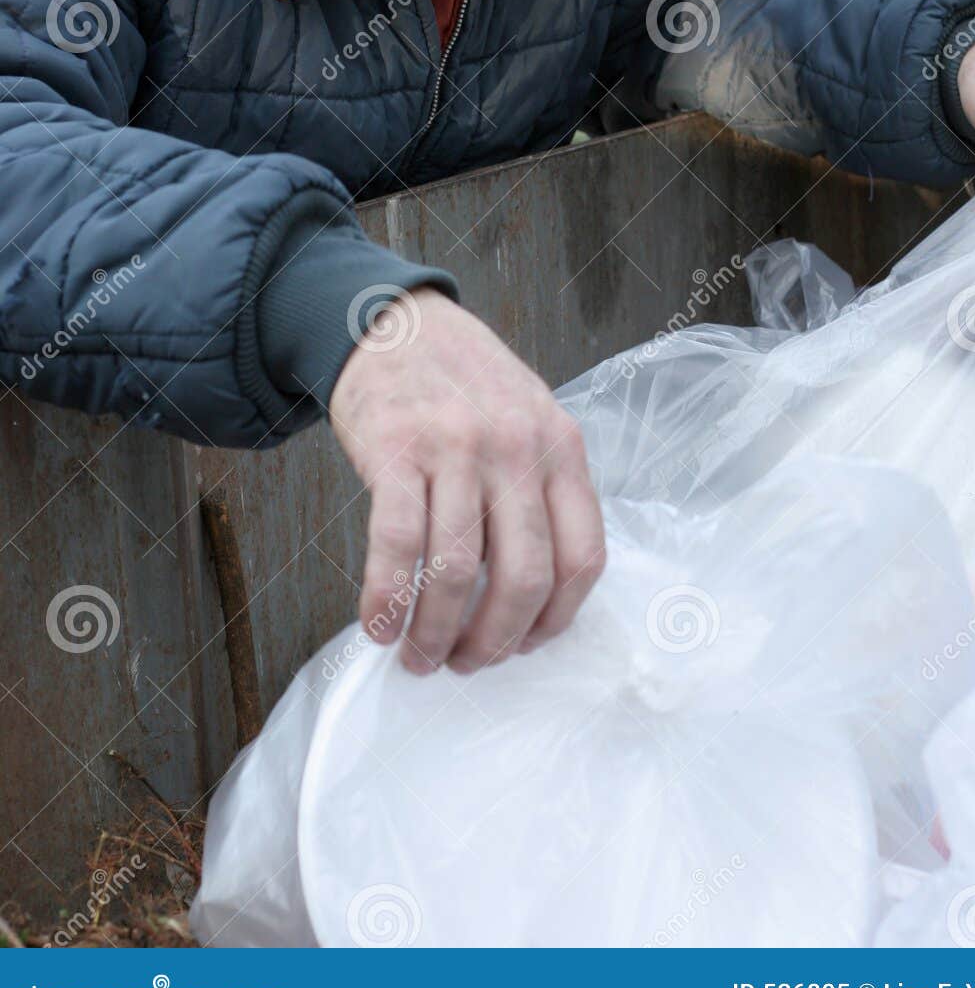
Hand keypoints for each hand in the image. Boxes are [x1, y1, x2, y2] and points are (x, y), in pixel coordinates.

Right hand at [329, 287, 605, 674]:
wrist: (393, 323)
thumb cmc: (463, 382)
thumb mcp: (529, 418)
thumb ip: (542, 489)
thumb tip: (532, 597)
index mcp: (561, 446)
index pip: (583, 557)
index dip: (555, 619)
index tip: (524, 643)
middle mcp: (516, 447)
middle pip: (524, 577)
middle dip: (494, 641)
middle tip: (464, 663)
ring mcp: (456, 448)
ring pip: (458, 572)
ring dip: (435, 634)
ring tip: (418, 657)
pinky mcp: (396, 450)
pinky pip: (397, 547)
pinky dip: (387, 601)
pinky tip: (378, 626)